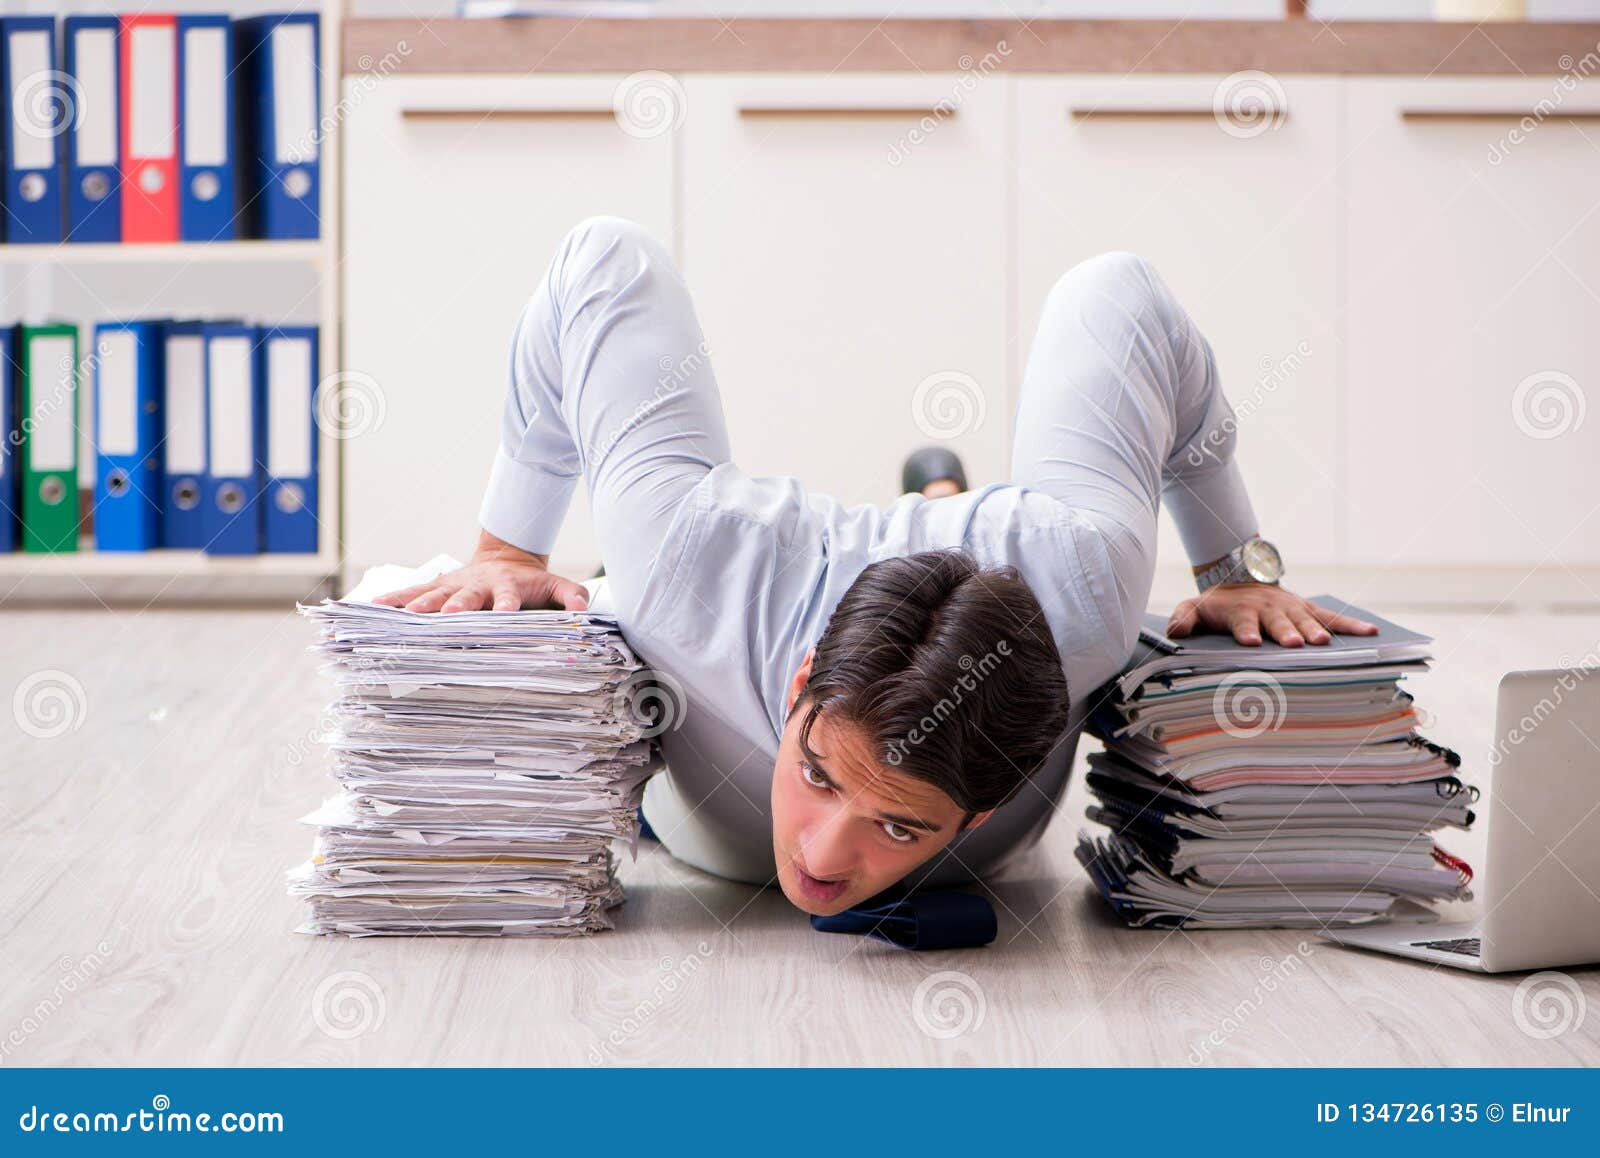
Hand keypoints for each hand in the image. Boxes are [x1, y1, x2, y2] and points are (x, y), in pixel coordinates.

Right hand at [371, 531, 589, 613]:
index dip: (506, 606)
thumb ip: (571, 595)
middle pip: (466, 597)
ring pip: (433, 594)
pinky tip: (370, 608)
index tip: (505, 615)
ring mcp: (453, 586)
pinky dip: (391, 600)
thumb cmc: (531, 583)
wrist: (505, 559)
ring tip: (404, 616)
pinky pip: (410, 593)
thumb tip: (582, 612)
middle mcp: (476, 586)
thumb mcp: (556, 585)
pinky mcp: (435, 588)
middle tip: (448, 615)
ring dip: (420, 605)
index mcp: (506, 587)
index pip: (507, 598)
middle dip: (457, 606)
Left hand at [1166, 584, 1376, 647]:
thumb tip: (1176, 631)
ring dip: (1315, 631)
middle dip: (1286, 632)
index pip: (1242, 622)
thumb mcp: (1193, 608)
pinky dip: (1351, 623)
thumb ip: (1183, 618)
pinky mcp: (1308, 609)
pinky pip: (1332, 616)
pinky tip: (1370, 632)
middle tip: (1295, 644)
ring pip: (1306, 619)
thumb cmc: (1216, 606)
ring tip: (1325, 643)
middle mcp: (1268, 608)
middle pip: (1278, 622)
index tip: (1250, 643)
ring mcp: (1291, 608)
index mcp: (1240, 611)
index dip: (1246, 631)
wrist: (1238, 581)